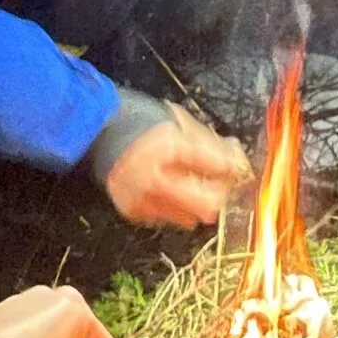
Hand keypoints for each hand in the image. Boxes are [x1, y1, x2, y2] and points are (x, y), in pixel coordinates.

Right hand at [104, 105, 252, 227]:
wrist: (97, 129)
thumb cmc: (141, 120)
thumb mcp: (180, 121)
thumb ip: (211, 142)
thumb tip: (237, 158)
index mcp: (168, 147)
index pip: (217, 167)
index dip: (234, 168)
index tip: (239, 167)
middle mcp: (153, 177)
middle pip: (207, 205)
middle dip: (218, 193)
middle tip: (220, 180)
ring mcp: (141, 198)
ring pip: (191, 217)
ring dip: (199, 202)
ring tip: (193, 182)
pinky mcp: (133, 211)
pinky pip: (169, 218)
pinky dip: (176, 206)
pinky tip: (170, 188)